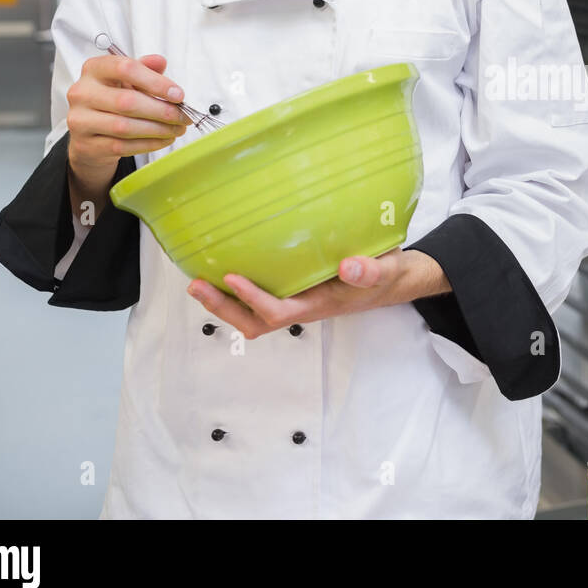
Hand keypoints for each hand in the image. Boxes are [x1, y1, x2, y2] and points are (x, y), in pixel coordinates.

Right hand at [66, 52, 191, 179]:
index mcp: (94, 69)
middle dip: (162, 111)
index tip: (178, 95)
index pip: (125, 68)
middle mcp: (82, 92)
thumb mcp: (127, 79)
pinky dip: (149, 144)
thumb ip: (145, 68)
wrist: (89, 132)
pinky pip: (123, 146)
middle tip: (183, 117)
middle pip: (127, 101)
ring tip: (177, 129)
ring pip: (125, 127)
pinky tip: (164, 139)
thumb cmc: (113, 99)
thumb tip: (160, 61)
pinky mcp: (87, 144)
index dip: (156, 82)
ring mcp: (81, 120)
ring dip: (158, 130)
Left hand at [186, 247, 450, 338]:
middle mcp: (301, 308)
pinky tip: (221, 269)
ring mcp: (295, 302)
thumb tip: (348, 265)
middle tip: (196, 284)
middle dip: (224, 308)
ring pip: (252, 315)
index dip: (253, 298)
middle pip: (254, 322)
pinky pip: (259, 298)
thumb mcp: (385, 269)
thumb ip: (369, 269)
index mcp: (318, 305)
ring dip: (224, 302)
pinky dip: (236, 291)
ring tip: (197, 280)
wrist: (392, 281)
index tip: (231, 277)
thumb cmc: (385, 273)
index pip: (279, 311)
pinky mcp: (293, 291)